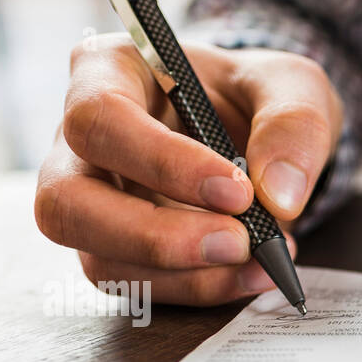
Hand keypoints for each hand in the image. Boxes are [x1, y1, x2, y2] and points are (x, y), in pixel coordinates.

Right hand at [35, 36, 341, 304]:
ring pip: (98, 259)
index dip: (163, 162)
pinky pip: (138, 287)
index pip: (100, 118)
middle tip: (239, 243)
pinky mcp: (115, 251)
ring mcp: (91, 202)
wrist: (261, 138)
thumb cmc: (257, 98)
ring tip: (262, 263)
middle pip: (67, 201)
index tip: (238, 192)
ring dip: (186, 276)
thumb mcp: (294, 86)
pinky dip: (200, 290)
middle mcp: (81, 141)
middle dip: (156, 237)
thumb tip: (279, 194)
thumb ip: (294, 124)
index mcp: (109, 71)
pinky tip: (252, 276)